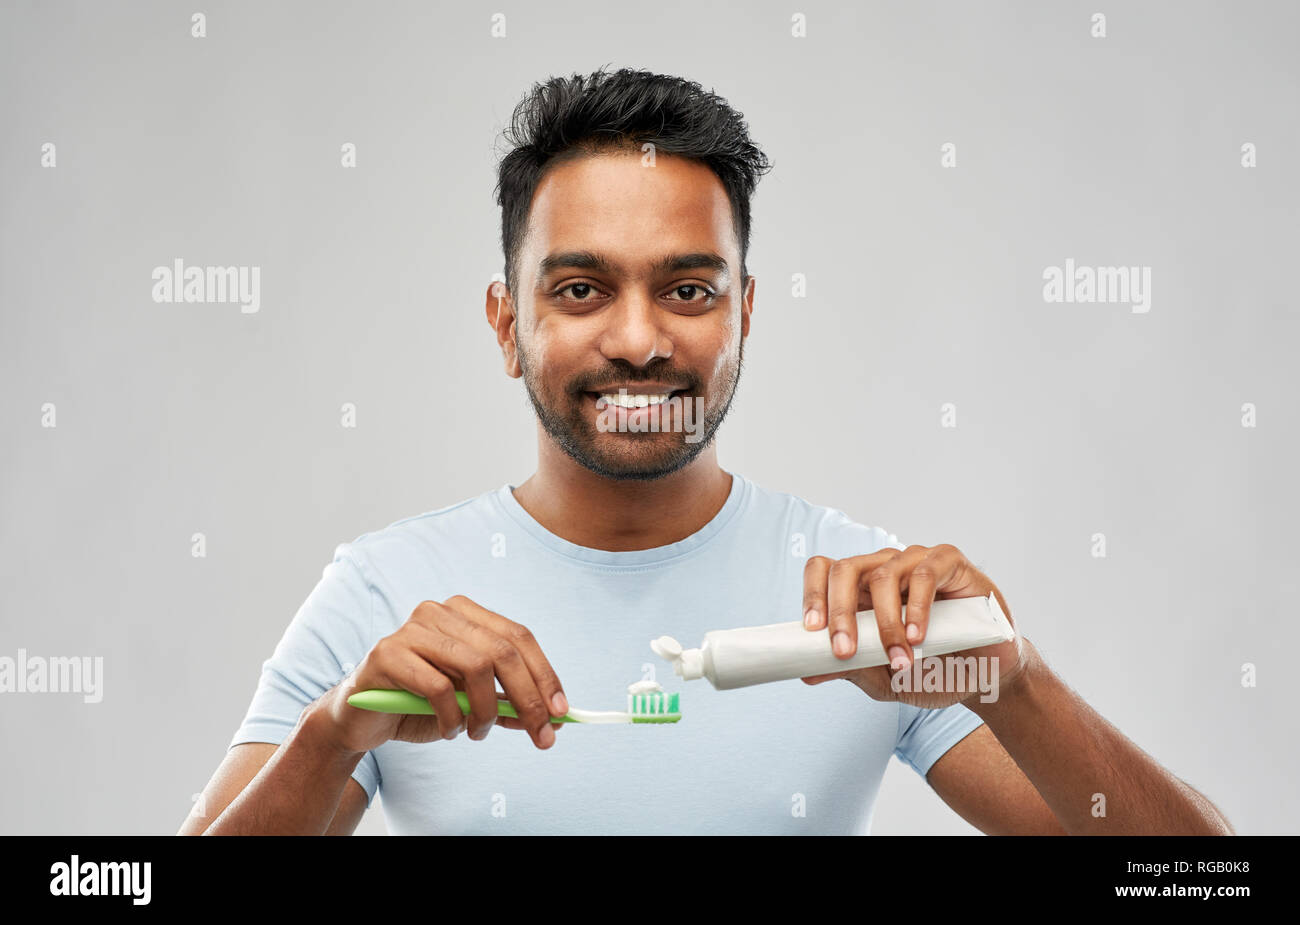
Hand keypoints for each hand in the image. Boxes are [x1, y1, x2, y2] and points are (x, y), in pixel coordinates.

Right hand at [313, 595, 568, 754]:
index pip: (519, 637)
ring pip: (476, 666)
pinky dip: (453, 717)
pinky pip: (438, 687)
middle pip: (503, 651)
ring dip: (486, 711)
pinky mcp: (387, 653)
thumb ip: (507, 703)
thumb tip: (552, 716)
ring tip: (479, 733)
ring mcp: (412, 629)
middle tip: (540, 734)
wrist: (360, 718)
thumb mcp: (472, 704)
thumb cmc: (420, 705)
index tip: (562, 711)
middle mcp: (440, 612)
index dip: (545, 674)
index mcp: (465, 613)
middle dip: (529, 697)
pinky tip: (451, 731)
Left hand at [799, 545, 1025, 708]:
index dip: (812, 595)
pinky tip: (918, 637)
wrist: (985, 677)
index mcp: (861, 591)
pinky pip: (925, 574)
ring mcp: (915, 561)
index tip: (810, 631)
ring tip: (898, 659)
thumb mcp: (884, 678)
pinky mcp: (949, 561)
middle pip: (845, 569)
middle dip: (839, 612)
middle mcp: (884, 569)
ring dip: (885, 623)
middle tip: (843, 651)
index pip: (823, 571)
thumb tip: (806, 671)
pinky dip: (916, 608)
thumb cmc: (932, 671)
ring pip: (883, 575)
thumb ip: (850, 669)